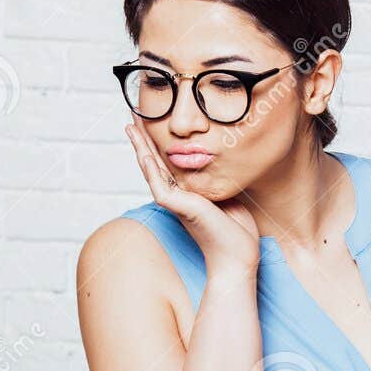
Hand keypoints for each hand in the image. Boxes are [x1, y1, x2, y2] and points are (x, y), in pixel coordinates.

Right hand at [126, 120, 259, 277]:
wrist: (239, 256)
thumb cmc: (237, 231)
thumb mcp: (228, 193)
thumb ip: (217, 177)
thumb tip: (220, 157)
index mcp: (188, 192)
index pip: (168, 161)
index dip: (159, 141)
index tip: (153, 119)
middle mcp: (178, 195)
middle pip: (155, 161)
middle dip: (144, 137)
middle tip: (133, 113)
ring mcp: (177, 202)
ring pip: (152, 170)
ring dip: (140, 147)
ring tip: (130, 126)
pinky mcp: (181, 209)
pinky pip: (160, 187)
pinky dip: (151, 170)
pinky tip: (144, 154)